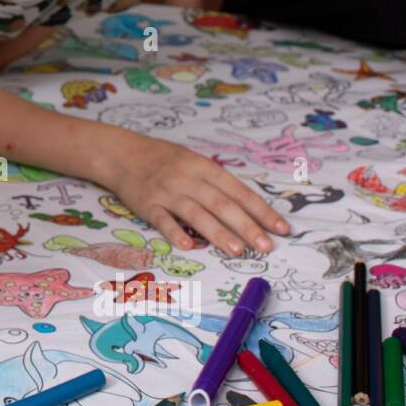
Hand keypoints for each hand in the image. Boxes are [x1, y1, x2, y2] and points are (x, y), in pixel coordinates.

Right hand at [102, 133, 290, 255]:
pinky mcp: (147, 205)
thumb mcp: (193, 162)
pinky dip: (175, 233)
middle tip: (266, 246)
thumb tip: (248, 208)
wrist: (123, 154)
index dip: (261, 210)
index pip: (239, 191)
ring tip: (237, 251)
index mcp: (204, 167)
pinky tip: (189, 246)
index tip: (282, 228)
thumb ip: (216, 183)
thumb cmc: (164, 160)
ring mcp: (167, 192)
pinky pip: (163, 220)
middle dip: (246, 226)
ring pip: (197, 214)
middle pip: (222, 204)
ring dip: (218, 233)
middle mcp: (188, 179)